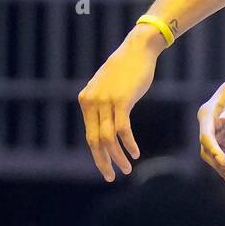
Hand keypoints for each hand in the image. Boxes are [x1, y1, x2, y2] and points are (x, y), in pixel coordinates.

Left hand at [78, 27, 162, 181]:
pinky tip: (135, 153)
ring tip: (127, 169)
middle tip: (110, 177)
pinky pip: (123, 129)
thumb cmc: (127, 67)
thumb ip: (103, 101)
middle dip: (103, 161)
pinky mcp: (121, 101)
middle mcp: (91, 102)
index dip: (98, 153)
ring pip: (108, 138)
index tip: (106, 165)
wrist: (138, 48)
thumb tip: (105, 118)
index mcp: (86, 100)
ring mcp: (105, 102)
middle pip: (95, 140)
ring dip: (117, 157)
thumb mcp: (108, 85)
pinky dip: (128, 144)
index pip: (90, 134)